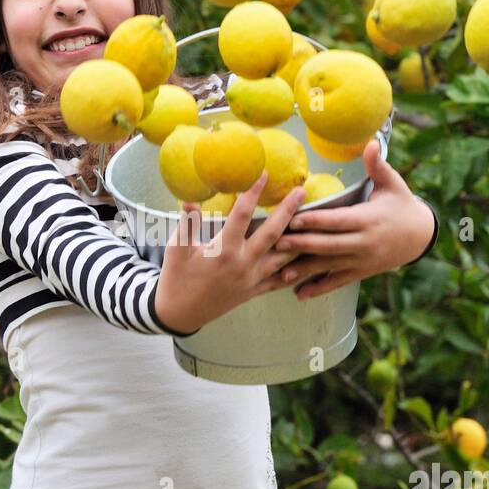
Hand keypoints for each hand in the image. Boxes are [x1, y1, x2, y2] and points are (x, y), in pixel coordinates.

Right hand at [155, 171, 307, 333]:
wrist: (180, 314)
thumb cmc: (176, 279)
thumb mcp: (176, 249)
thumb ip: (187, 224)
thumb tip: (189, 200)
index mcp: (223, 250)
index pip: (242, 215)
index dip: (253, 192)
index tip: (263, 174)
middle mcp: (243, 264)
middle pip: (273, 233)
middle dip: (288, 210)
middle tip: (301, 192)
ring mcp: (251, 280)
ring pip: (283, 257)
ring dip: (298, 238)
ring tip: (312, 221)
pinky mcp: (253, 291)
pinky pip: (279, 280)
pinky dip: (294, 268)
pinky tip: (306, 257)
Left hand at [270, 140, 435, 299]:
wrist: (420, 236)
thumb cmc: (401, 205)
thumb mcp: (393, 184)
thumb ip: (377, 165)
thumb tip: (370, 143)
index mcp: (368, 219)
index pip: (338, 221)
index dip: (315, 221)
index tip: (293, 219)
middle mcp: (364, 242)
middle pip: (329, 245)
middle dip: (302, 245)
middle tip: (277, 243)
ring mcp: (362, 260)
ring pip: (330, 266)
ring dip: (305, 270)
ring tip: (281, 273)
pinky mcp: (361, 272)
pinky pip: (338, 282)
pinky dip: (319, 289)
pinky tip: (300, 294)